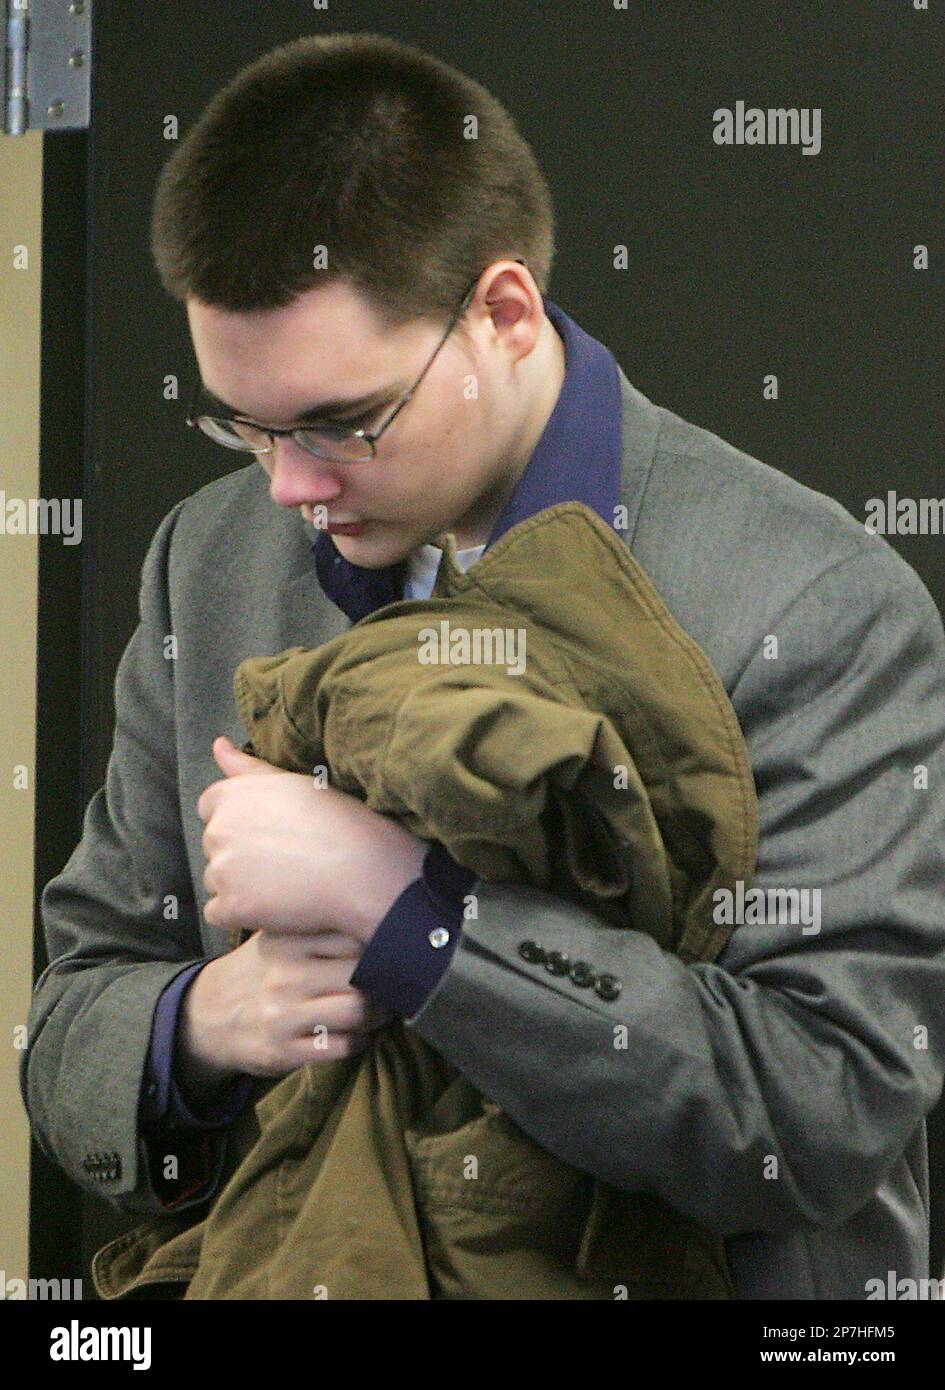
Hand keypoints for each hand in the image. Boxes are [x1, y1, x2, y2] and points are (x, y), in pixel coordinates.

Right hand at [178, 928, 397, 1082]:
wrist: (207, 1016)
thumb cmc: (260, 970)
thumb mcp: (277, 937)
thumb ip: (319, 925)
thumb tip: (381, 914)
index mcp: (287, 939)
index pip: (352, 934)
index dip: (380, 944)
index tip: (389, 951)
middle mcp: (286, 974)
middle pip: (362, 974)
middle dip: (385, 984)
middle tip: (390, 987)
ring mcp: (283, 1015)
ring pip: (357, 1011)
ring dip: (377, 1016)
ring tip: (377, 1012)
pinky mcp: (282, 1051)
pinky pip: (341, 1047)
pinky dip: (358, 1042)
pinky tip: (354, 1035)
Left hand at [196, 736, 427, 941]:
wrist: (363, 870)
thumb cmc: (340, 821)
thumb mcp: (294, 782)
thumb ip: (248, 766)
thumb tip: (218, 744)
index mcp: (232, 794)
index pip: (210, 807)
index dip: (241, 822)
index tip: (272, 833)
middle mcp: (219, 829)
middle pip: (214, 846)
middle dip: (240, 854)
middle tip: (287, 859)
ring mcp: (223, 870)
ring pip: (216, 881)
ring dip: (240, 886)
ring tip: (286, 884)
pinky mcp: (231, 906)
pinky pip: (219, 913)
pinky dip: (242, 914)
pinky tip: (276, 907)